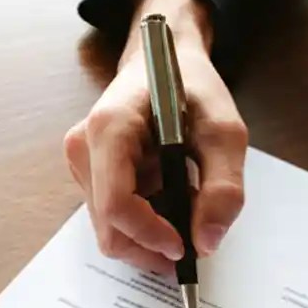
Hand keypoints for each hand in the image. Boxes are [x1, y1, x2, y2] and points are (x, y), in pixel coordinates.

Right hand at [64, 0, 246, 273]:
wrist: (165, 60)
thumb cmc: (191, 87)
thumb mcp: (225, 131)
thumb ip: (222, 187)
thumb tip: (207, 242)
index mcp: (110, 128)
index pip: (116, 205)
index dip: (151, 236)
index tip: (186, 246)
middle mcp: (83, 148)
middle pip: (109, 228)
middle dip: (152, 246)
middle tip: (194, 243)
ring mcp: (82, 163)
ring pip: (110, 230)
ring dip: (151, 237)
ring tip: (186, 212)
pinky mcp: (89, 175)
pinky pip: (114, 219)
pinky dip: (145, 225)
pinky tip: (170, 202)